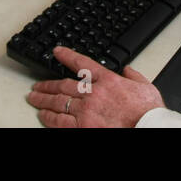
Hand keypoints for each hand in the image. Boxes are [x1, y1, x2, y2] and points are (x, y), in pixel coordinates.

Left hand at [27, 47, 164, 127]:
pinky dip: (48, 117)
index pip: (82, 63)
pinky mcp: (82, 127)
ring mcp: (85, 111)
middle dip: (47, 84)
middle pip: (63, 85)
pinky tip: (42, 115)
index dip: (67, 56)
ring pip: (58, 102)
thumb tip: (128, 70)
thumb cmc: (147, 113)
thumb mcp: (146, 87)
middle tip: (37, 84)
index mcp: (108, 80)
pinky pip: (59, 121)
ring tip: (33, 97)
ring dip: (43, 99)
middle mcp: (93, 93)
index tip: (57, 52)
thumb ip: (134, 76)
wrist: (147, 128)